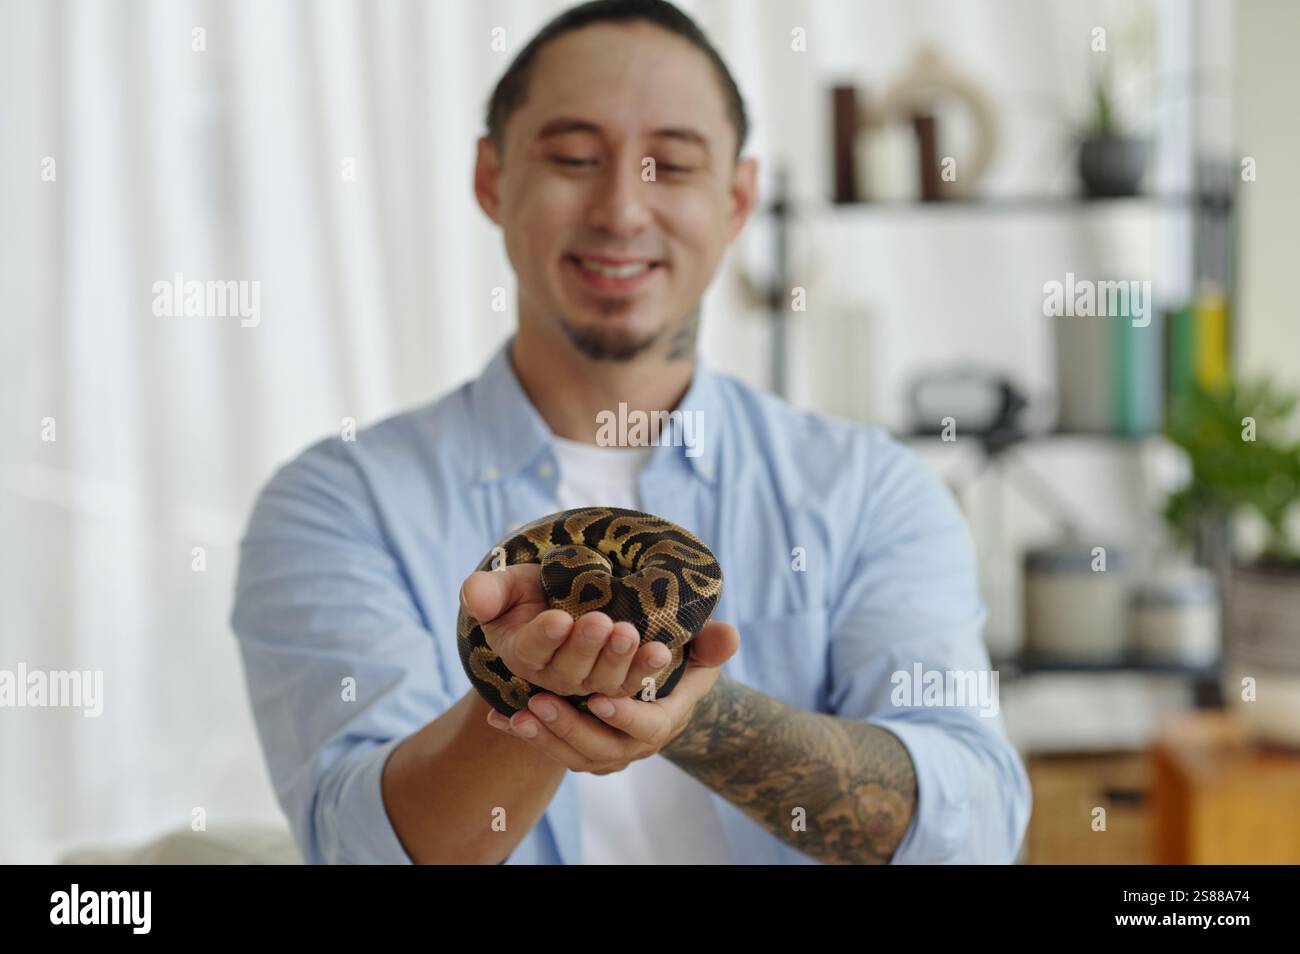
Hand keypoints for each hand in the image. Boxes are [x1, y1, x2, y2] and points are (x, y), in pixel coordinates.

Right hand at [460, 564, 674, 699]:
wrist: (563, 599)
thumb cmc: (531, 591)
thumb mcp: (507, 585)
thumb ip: (487, 591)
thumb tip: (473, 595)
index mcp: (522, 653)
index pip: (530, 650)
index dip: (544, 637)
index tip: (558, 619)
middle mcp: (554, 676)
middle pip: (568, 670)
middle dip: (585, 647)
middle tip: (600, 621)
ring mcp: (588, 681)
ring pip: (602, 681)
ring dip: (618, 660)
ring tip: (629, 633)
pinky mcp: (618, 680)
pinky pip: (631, 682)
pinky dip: (646, 668)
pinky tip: (661, 651)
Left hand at [484, 619, 740, 774]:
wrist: (653, 684)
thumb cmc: (679, 660)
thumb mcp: (698, 650)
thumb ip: (711, 644)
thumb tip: (729, 635)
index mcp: (665, 720)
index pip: (649, 728)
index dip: (625, 718)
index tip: (600, 699)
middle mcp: (635, 745)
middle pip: (603, 749)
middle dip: (570, 728)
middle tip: (540, 702)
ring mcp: (607, 753)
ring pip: (573, 755)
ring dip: (544, 736)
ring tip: (518, 713)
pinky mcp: (581, 749)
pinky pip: (552, 749)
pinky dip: (526, 735)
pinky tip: (496, 717)